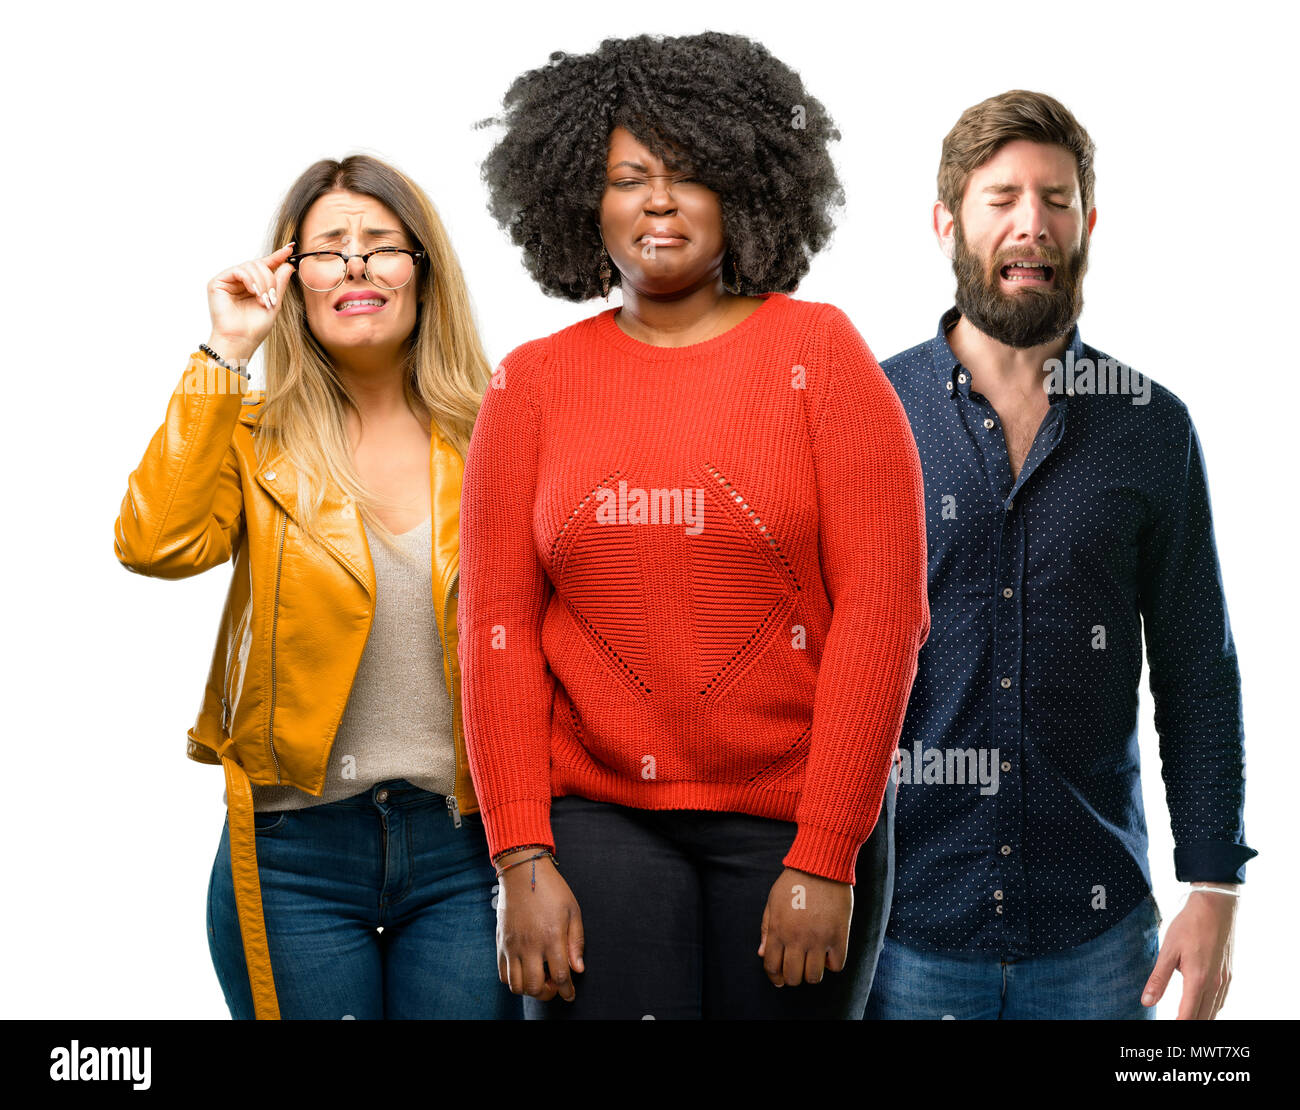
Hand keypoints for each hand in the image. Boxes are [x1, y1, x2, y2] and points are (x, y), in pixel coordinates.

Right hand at [206, 242, 296, 362]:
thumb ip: (279, 283)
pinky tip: (254, 292)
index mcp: (253, 285)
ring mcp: (229, 281)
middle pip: (259, 264)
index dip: (277, 256)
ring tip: (262, 300)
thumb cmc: (255, 327)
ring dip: (261, 282)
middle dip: (269, 279)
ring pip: (251, 266)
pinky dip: (250, 280)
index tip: (290, 248)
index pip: (265, 266)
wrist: (241, 340)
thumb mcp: (274, 302)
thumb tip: (288, 264)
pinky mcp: (218, 282)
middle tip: (271, 297)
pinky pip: (238, 270)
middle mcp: (240, 281)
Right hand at [494, 848, 584, 1000]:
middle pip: (536, 987)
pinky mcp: (501, 943)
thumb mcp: (573, 911)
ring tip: (539, 978)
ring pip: (517, 985)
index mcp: (551, 937)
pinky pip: (502, 974)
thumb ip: (576, 942)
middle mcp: (530, 945)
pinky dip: (513, 981)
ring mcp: (512, 945)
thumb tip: (578, 969)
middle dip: (547, 993)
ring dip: (529, 989)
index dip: (567, 991)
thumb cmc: (552, 889)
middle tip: (554, 984)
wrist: (523, 872)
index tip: (570, 995)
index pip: (560, 976)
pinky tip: (524, 971)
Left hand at [758, 867, 852, 985]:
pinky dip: (832, 964)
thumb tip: (761, 953)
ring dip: (813, 973)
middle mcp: (797, 938)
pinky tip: (829, 952)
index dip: (775, 977)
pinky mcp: (839, 935)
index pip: (772, 966)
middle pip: (793, 977)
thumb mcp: (773, 901)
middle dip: (793, 977)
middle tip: (798, 969)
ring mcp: (819, 939)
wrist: (820, 864)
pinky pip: (836, 965)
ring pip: (814, 977)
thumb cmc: (794, 881)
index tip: (780, 979)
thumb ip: (766, 929)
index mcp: (778, 930)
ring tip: (814, 961)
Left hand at [1141, 886, 1237, 1018]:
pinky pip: (1222, 999)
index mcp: (1198, 979)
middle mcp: (1215, 983)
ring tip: (1189, 1021)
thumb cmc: (1189, 925)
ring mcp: (1225, 979)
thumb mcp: (1168, 950)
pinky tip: (1206, 1007)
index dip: (1179, 1025)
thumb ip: (1158, 979)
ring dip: (1203, 1018)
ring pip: (1215, 1009)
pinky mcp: (1228, 973)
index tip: (1169, 1030)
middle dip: (1191, 1024)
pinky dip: (1213, 1008)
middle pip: (1204, 1016)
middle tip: (1176, 1027)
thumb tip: (1147, 1001)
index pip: (1188, 1014)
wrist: (1216, 907)